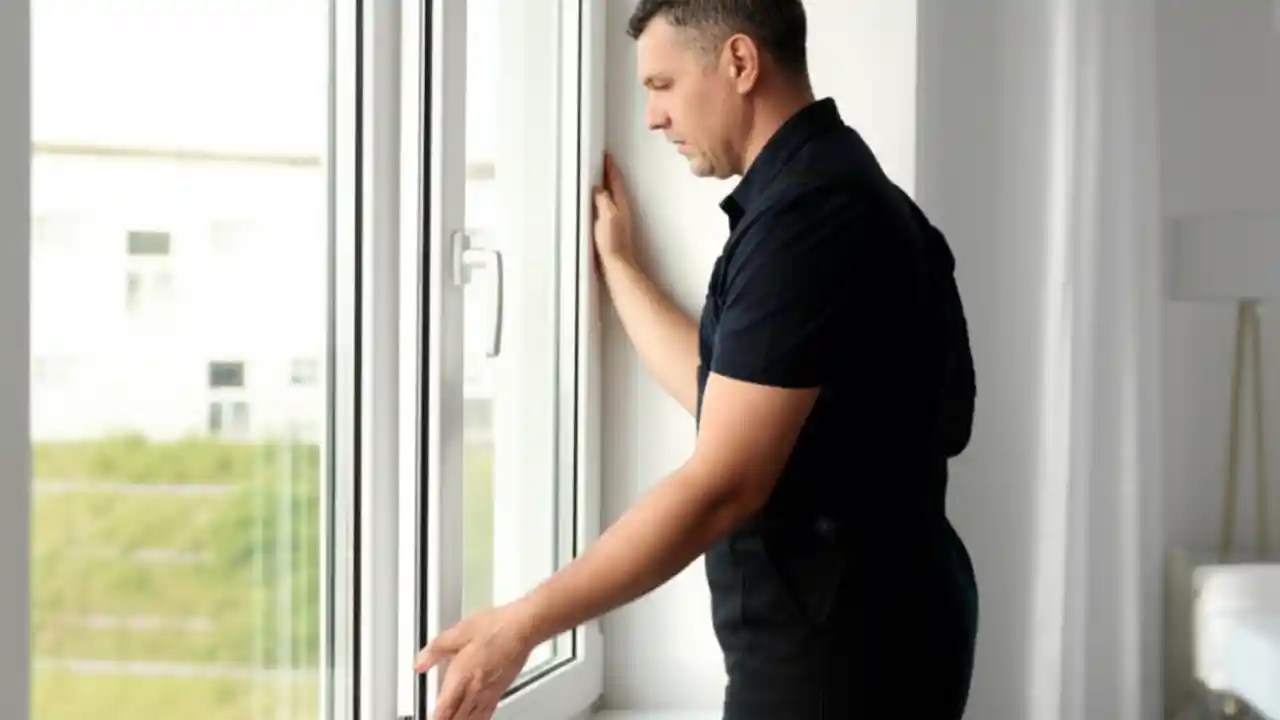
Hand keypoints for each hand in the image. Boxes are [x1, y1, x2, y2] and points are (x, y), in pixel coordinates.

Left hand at [413, 602, 538, 719]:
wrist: (523, 628)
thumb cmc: (497, 628)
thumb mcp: (460, 632)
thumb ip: (436, 649)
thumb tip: (420, 662)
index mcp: (462, 677)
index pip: (444, 709)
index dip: (434, 718)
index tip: (427, 717)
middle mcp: (476, 690)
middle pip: (457, 719)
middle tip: (438, 718)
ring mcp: (489, 693)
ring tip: (452, 719)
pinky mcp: (500, 690)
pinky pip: (486, 714)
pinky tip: (475, 718)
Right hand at [592, 153, 635, 269]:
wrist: (617, 264)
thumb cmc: (613, 243)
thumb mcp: (606, 216)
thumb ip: (603, 199)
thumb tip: (598, 188)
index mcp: (621, 204)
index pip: (616, 180)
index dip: (611, 167)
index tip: (606, 156)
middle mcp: (622, 209)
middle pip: (616, 185)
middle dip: (609, 173)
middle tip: (602, 162)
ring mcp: (618, 218)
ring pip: (612, 195)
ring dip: (606, 185)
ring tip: (598, 177)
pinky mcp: (613, 227)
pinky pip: (607, 206)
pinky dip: (602, 198)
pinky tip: (597, 202)